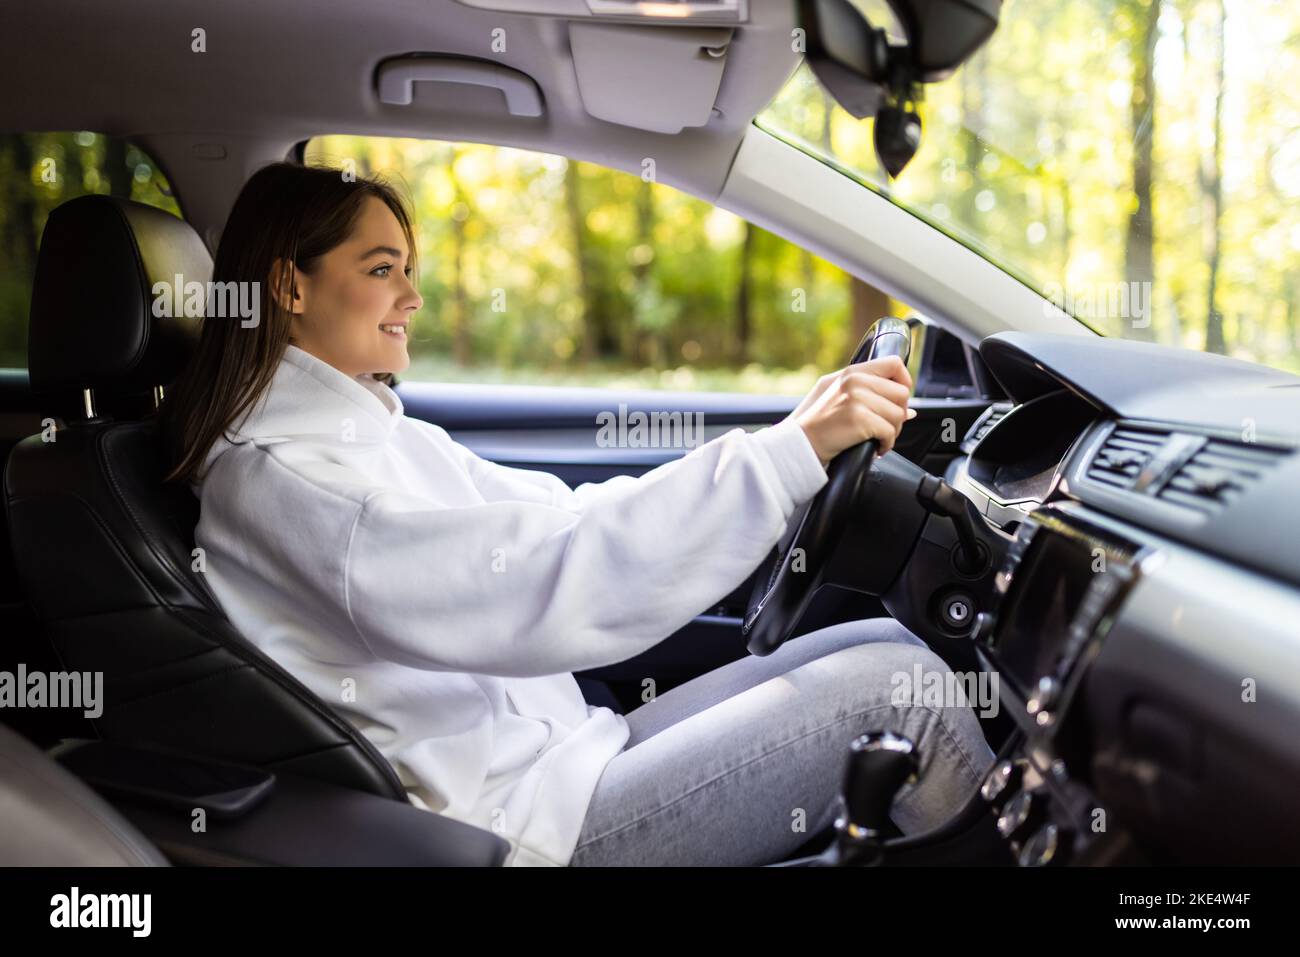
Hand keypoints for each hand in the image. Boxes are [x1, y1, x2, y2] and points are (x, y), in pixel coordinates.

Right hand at [788, 355, 915, 465]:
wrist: (798, 443)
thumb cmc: (816, 423)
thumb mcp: (837, 396)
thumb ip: (871, 396)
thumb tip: (909, 411)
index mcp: (851, 372)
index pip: (894, 364)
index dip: (904, 382)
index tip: (898, 401)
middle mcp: (855, 381)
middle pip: (902, 394)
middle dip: (898, 415)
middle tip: (884, 427)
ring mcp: (856, 399)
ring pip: (899, 415)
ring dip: (892, 432)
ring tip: (876, 439)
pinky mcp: (859, 419)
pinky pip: (889, 432)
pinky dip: (885, 445)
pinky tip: (874, 448)